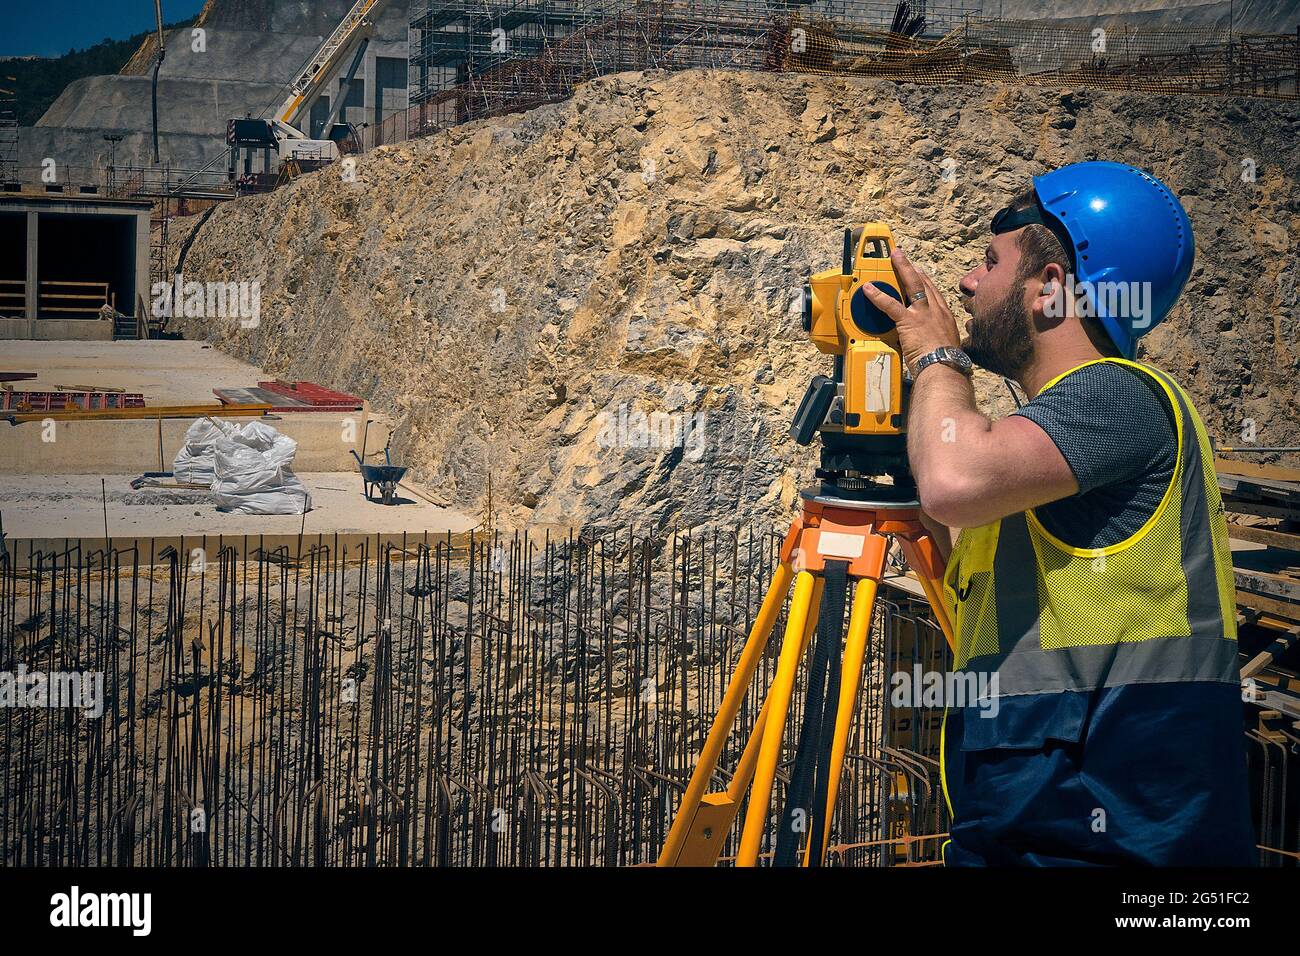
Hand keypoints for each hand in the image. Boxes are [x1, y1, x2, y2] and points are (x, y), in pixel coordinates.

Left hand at [861, 245, 961, 372]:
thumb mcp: (945, 348)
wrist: (945, 368)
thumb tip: (930, 345)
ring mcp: (923, 314)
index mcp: (945, 318)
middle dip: (912, 269)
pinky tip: (869, 288)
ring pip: (912, 285)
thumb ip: (935, 341)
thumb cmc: (946, 364)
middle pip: (923, 284)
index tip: (921, 272)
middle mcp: (936, 311)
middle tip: (903, 256)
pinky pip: (891, 305)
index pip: (934, 294)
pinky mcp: (909, 321)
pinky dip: (878, 296)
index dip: (926, 281)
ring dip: (902, 268)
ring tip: (894, 257)